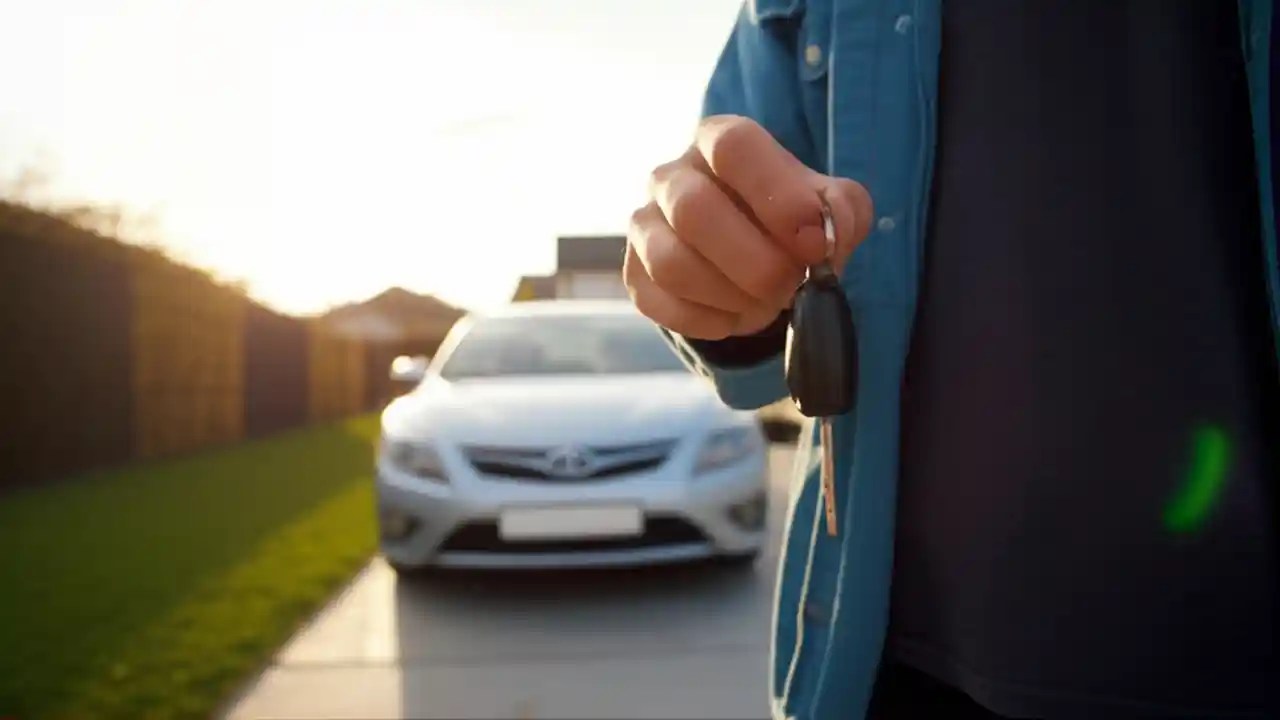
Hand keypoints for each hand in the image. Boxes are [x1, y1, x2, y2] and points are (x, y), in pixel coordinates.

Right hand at [625, 114, 872, 340]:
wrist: (750, 257)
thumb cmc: (788, 220)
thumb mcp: (830, 208)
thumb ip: (841, 211)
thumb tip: (825, 234)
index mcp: (720, 141)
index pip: (733, 147)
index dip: (776, 196)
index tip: (812, 243)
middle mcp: (672, 176)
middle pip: (693, 210)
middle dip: (753, 262)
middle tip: (790, 285)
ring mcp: (645, 225)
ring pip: (670, 263)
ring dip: (730, 295)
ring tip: (766, 303)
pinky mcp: (634, 274)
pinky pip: (659, 303)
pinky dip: (707, 321)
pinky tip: (735, 316)